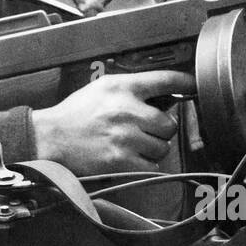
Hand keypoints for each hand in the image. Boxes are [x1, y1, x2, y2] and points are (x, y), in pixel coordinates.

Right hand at [32, 69, 193, 175]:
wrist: (51, 137)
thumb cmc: (76, 114)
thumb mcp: (102, 88)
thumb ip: (131, 89)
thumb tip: (163, 94)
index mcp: (122, 88)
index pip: (165, 80)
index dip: (185, 82)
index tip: (194, 86)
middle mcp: (126, 110)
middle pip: (168, 123)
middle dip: (161, 129)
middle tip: (147, 131)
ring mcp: (125, 137)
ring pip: (162, 146)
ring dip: (154, 148)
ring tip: (135, 145)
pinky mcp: (121, 160)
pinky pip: (151, 165)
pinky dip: (145, 164)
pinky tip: (131, 158)